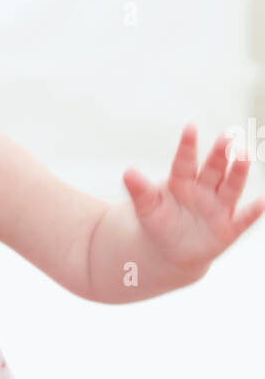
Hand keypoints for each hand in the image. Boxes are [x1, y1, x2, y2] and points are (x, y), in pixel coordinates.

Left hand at [122, 125, 264, 275]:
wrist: (172, 251)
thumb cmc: (159, 223)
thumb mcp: (147, 208)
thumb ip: (140, 191)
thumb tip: (127, 172)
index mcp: (182, 181)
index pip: (185, 161)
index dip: (188, 146)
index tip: (190, 127)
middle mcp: (204, 189)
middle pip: (214, 168)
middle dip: (221, 153)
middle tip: (227, 136)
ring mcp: (218, 207)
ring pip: (231, 186)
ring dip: (239, 172)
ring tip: (245, 155)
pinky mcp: (229, 227)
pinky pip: (243, 219)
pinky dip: (253, 211)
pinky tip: (262, 201)